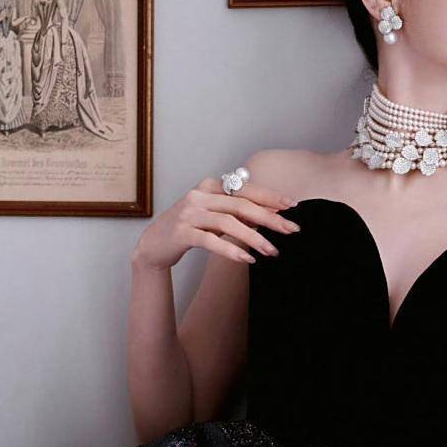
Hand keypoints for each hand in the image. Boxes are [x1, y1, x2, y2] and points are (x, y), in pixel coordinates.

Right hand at [131, 177, 300, 273]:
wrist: (154, 245)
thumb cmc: (189, 230)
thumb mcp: (214, 217)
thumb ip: (237, 213)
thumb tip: (271, 214)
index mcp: (210, 186)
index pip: (246, 189)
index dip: (270, 197)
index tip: (293, 205)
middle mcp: (199, 195)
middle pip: (241, 205)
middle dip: (270, 218)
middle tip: (291, 230)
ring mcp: (189, 213)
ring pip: (228, 223)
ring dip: (254, 238)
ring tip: (272, 252)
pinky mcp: (182, 232)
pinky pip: (211, 241)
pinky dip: (231, 250)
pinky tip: (248, 260)